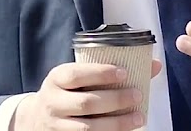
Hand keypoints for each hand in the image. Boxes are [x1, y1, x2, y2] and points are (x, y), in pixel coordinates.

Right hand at [11, 60, 162, 130]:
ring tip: (138, 117)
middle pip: (86, 103)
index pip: (77, 74)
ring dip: (116, 124)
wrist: (36, 119)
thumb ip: (109, 71)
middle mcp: (53, 102)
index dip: (100, 73)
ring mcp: (56, 125)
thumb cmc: (66, 93)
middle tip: (137, 95)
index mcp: (57, 79)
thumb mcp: (78, 78)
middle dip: (115, 100)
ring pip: (88, 128)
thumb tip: (154, 65)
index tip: (124, 72)